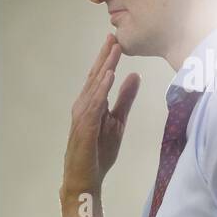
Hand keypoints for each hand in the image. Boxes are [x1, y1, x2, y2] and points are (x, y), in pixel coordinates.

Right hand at [62, 34, 140, 198]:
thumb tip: (134, 76)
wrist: (85, 179)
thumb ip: (124, 99)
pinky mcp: (84, 127)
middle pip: (95, 77)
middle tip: (113, 36)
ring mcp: (82, 115)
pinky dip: (101, 89)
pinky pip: (94, 104)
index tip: (115, 41)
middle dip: (105, 57)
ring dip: (104, 68)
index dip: (107, 59)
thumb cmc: (99, 152)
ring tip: (113, 51)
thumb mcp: (118, 122)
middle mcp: (83, 105)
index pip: (99, 77)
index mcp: (91, 103)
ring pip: (94, 87)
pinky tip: (109, 77)